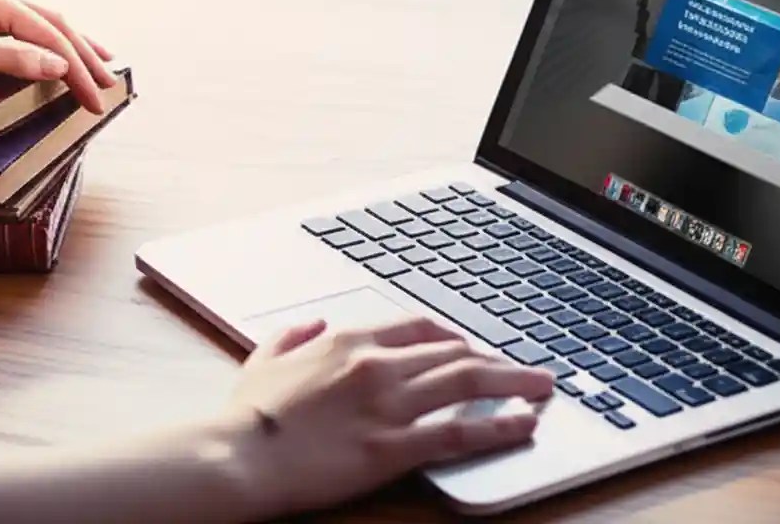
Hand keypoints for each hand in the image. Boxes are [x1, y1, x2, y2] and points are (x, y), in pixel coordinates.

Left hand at [0, 0, 115, 113]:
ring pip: (38, 24)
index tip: (98, 101)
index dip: (78, 70)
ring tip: (97, 63)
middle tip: (111, 86)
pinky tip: (47, 57)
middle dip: (85, 56)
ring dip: (69, 45)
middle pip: (53, 24)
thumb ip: (9, 58)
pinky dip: (43, 44)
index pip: (51, 36)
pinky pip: (18, 30)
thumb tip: (58, 64)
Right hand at [224, 317, 553, 517]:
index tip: (472, 347)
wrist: (236, 457)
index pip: (419, 328)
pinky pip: (459, 432)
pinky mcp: (392, 447)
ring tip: (543, 388)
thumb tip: (309, 324)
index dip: (454, 337)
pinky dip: (500, 426)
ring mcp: (387, 404)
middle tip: (522, 369)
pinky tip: (524, 424)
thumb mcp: (261, 360)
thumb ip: (290, 337)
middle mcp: (375, 364)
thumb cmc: (246, 416)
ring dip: (513, 382)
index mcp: (346, 341)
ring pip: (468, 382)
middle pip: (453, 351)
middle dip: (495, 358)